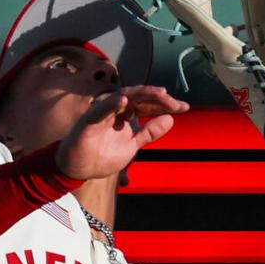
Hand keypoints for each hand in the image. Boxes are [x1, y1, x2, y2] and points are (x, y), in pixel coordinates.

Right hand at [57, 86, 187, 179]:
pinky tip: (124, 102)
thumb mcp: (133, 145)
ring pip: (123, 96)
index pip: (149, 104)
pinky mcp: (89, 120)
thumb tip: (170, 119)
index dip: (166, 105)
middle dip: (159, 98)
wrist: (80, 169)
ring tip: (160, 94)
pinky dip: (112, 104)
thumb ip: (149, 133)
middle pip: (140, 97)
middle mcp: (116, 109)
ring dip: (142, 94)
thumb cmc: (103, 155)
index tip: (184, 107)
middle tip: (175, 102)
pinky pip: (100, 109)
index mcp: (127, 114)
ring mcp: (103, 112)